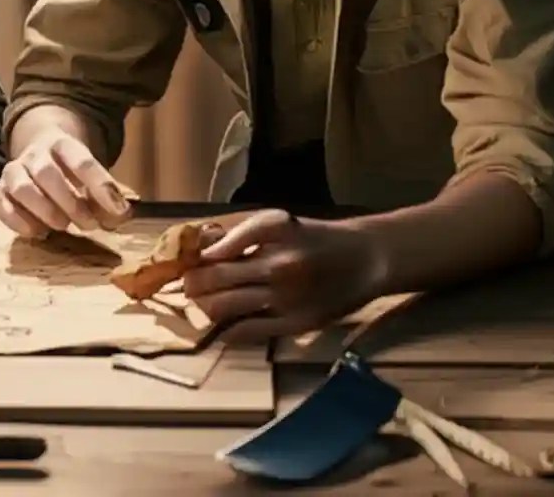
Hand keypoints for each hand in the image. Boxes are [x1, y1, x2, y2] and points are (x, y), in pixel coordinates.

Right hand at [0, 128, 130, 238]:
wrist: (42, 155)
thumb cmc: (72, 174)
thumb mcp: (94, 179)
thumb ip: (108, 198)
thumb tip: (119, 217)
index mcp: (63, 144)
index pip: (81, 161)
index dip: (101, 186)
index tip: (118, 210)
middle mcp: (35, 155)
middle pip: (47, 173)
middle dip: (71, 203)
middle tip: (89, 225)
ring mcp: (13, 172)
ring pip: (22, 188)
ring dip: (45, 211)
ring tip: (62, 226)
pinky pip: (0, 204)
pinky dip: (19, 222)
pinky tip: (39, 232)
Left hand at [182, 210, 389, 342]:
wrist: (367, 258)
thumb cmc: (316, 238)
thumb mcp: (279, 222)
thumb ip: (240, 235)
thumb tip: (198, 249)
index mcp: (271, 232)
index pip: (212, 249)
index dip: (190, 260)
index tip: (186, 263)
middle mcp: (277, 264)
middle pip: (210, 280)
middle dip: (191, 284)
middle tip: (190, 285)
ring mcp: (285, 297)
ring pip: (221, 307)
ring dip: (205, 306)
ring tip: (206, 302)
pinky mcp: (295, 323)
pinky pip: (246, 331)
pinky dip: (227, 329)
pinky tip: (225, 324)